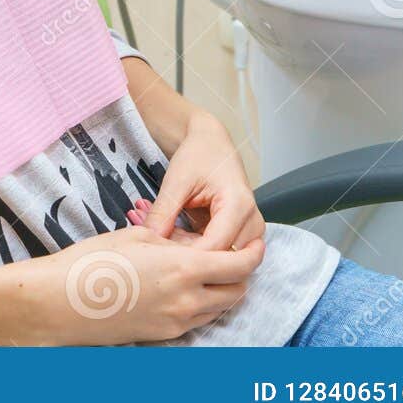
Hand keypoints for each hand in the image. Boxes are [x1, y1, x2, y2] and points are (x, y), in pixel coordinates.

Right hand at [0, 225, 264, 344]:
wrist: (61, 301)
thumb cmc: (95, 261)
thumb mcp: (142, 236)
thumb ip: (178, 242)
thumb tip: (198, 245)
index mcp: (185, 269)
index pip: (240, 265)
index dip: (254, 252)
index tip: (256, 242)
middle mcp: (188, 300)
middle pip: (237, 291)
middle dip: (241, 273)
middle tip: (231, 254)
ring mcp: (177, 323)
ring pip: (219, 309)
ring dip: (222, 290)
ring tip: (204, 269)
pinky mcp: (163, 336)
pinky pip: (197, 320)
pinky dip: (201, 304)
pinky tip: (181, 287)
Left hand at [139, 114, 266, 252]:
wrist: (211, 143)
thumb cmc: (198, 155)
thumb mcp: (176, 182)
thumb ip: (163, 213)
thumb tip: (150, 241)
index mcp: (239, 205)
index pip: (214, 247)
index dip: (184, 253)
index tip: (158, 250)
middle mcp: (252, 221)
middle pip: (220, 256)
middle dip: (186, 254)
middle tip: (158, 240)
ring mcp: (251, 230)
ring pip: (220, 258)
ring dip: (191, 252)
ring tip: (167, 232)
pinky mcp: (244, 234)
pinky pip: (220, 252)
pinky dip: (196, 247)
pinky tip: (177, 234)